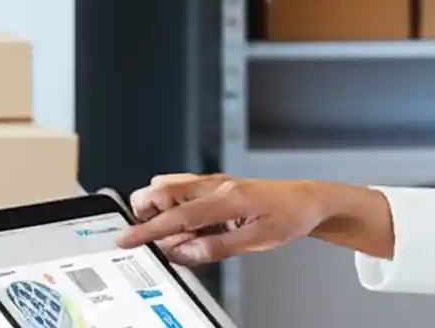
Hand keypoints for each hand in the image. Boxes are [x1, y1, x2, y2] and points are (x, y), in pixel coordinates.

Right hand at [114, 174, 328, 265]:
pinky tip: (188, 227)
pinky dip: (173, 209)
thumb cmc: (288, 216)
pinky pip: (180, 191)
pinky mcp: (211, 184)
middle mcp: (214, 184)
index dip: (149, 229)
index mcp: (227, 197)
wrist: (306, 200)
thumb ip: (219, 247)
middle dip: (146, 214)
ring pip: (167, 187)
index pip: (178, 214)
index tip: (128, 238)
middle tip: (152, 238)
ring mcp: (212, 182)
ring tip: (178, 236)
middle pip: (161, 190)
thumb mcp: (259, 239)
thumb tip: (185, 252)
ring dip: (160, 211)